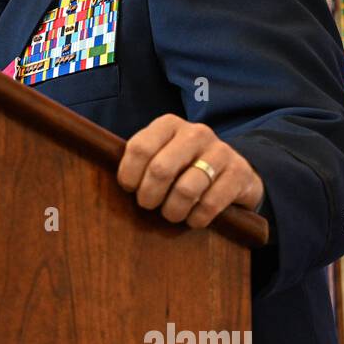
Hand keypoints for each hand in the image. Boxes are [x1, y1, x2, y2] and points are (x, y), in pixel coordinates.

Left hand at [117, 114, 264, 228]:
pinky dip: (197, 219)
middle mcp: (196, 133)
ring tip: (172, 214)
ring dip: (173, 211)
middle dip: (149, 196)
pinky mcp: (239, 173)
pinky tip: (194, 218)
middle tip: (149, 205)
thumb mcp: (161, 156)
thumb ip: (139, 162)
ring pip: (186, 189)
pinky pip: (210, 204)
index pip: (139, 148)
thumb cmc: (185, 169)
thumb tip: (103, 181)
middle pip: (160, 169)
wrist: (236, 174)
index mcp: (169, 125)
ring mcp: (221, 151)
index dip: (129, 175)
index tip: (129, 189)